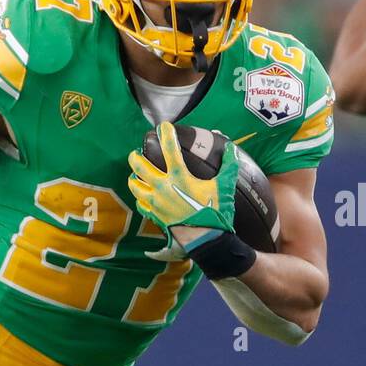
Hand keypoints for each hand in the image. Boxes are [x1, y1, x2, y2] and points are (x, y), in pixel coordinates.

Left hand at [127, 121, 237, 242]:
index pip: (169, 148)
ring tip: (136, 173)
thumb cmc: (216, 212)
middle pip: (140, 166)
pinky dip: (140, 197)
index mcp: (180, 177)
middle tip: (137, 152)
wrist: (206, 239)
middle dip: (135, 156)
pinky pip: (140, 203)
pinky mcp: (155, 215)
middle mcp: (163, 188)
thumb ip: (228, 165)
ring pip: (135, 185)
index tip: (163, 126)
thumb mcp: (224, 186)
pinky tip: (143, 195)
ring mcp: (156, 202)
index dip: (166, 134)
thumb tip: (231, 149)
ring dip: (134, 177)